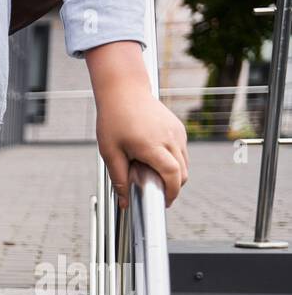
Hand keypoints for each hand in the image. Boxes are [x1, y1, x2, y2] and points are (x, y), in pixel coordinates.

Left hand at [87, 42, 188, 207]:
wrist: (124, 91)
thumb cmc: (114, 120)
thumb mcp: (110, 153)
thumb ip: (119, 178)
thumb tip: (124, 203)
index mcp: (152, 146)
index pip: (172, 175)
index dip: (171, 192)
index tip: (164, 203)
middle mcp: (169, 138)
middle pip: (183, 171)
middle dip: (174, 187)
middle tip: (160, 196)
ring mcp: (176, 132)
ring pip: (185, 162)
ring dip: (176, 175)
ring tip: (158, 181)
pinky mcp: (178, 127)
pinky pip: (182, 151)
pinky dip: (176, 161)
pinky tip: (160, 164)